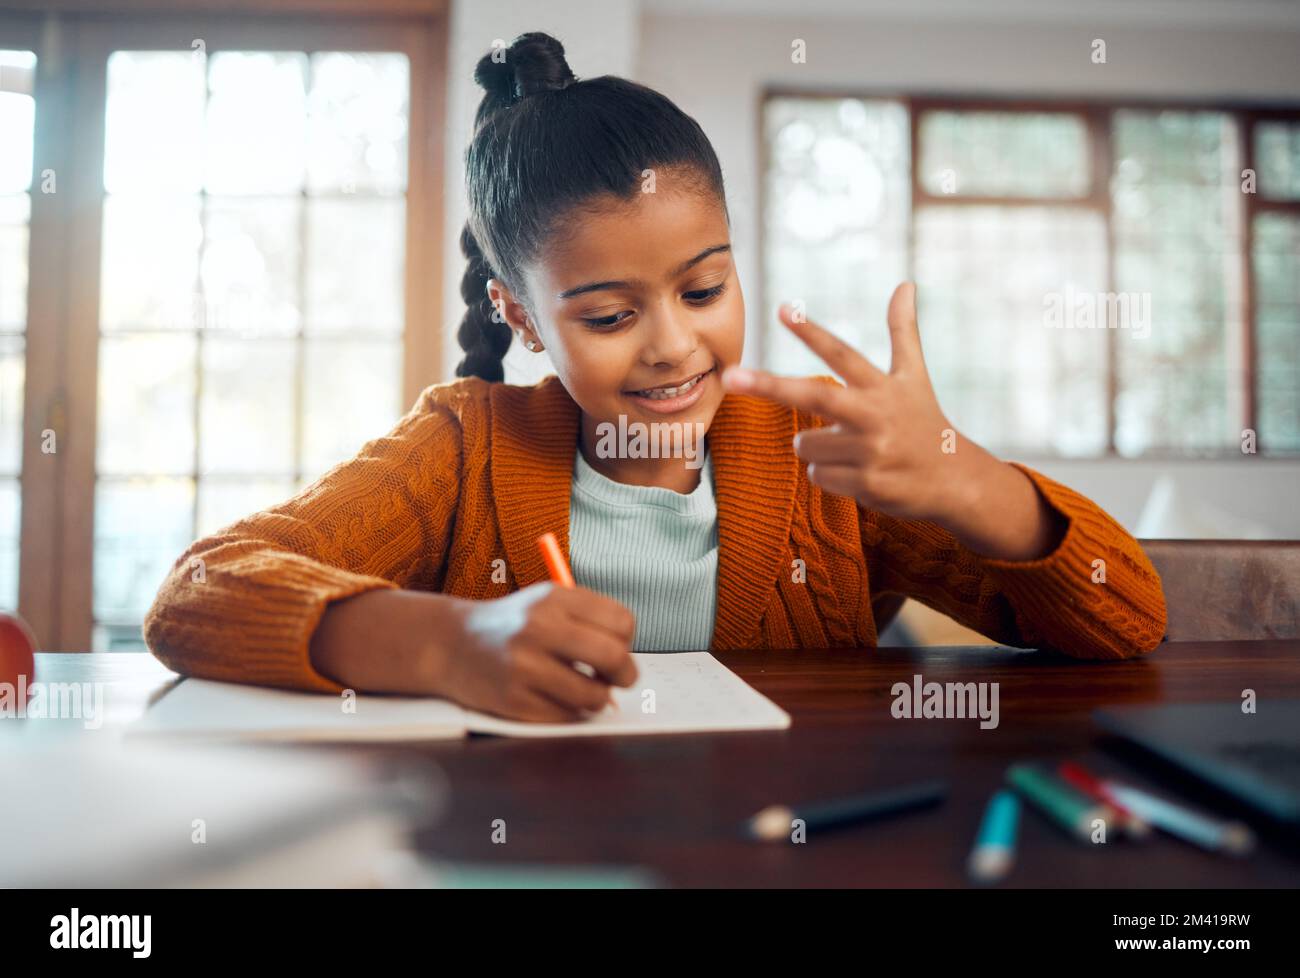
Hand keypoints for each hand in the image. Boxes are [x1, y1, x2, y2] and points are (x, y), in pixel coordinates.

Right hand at [437, 582, 638, 722]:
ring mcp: (524, 666)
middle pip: (613, 656)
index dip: (627, 640)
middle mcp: (538, 628)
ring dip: (597, 698)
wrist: (450, 644)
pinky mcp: (513, 700)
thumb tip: (629, 663)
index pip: (621, 622)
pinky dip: (570, 712)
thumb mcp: (547, 602)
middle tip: (620, 679)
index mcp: (553, 599)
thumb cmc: (512, 625)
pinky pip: (566, 716)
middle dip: (626, 674)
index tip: (616, 647)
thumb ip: (590, 621)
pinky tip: (554, 698)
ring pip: (594, 695)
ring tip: (584, 690)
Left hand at [721, 282, 971, 523]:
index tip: (783, 309)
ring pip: (805, 446)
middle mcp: (874, 415)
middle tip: (728, 376)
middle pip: (810, 396)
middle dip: (767, 385)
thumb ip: (903, 331)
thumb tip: (906, 284)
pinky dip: (830, 476)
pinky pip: (817, 477)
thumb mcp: (913, 376)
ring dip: (817, 450)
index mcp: (880, 387)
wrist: (955, 481)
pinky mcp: (866, 484)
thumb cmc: (926, 422)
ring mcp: (870, 451)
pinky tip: (861, 474)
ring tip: (854, 451)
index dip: (811, 332)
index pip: (840, 354)